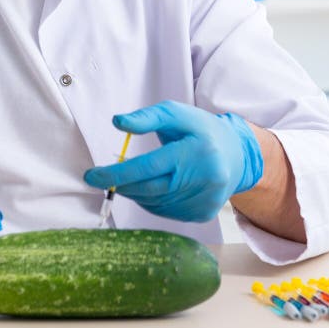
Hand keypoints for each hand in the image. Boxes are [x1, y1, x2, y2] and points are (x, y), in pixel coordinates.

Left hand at [83, 100, 262, 222]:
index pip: (148, 167)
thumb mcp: (175, 114)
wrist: (236, 154)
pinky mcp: (203, 213)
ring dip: (133, 193)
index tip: (92, 175)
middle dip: (120, 185)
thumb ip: (146, 117)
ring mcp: (205, 200)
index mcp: (195, 152)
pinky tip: (147, 188)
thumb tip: (118, 122)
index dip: (117, 173)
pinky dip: (150, 202)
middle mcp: (204, 179)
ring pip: (155, 203)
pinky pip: (166, 212)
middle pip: (149, 189)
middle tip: (100, 178)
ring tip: (124, 179)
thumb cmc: (200, 130)